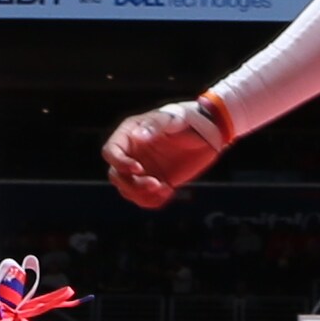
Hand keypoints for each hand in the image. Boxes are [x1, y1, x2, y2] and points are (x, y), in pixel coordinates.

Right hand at [104, 100, 225, 208]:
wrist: (208, 132)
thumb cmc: (187, 119)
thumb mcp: (172, 119)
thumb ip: (154, 126)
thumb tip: (137, 136)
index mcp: (129, 135)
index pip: (111, 152)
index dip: (119, 163)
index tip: (138, 168)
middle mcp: (131, 154)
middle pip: (116, 176)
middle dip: (133, 184)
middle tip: (155, 183)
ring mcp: (142, 170)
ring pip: (128, 191)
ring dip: (142, 195)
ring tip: (165, 189)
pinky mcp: (155, 182)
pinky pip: (145, 199)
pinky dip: (154, 201)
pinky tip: (170, 191)